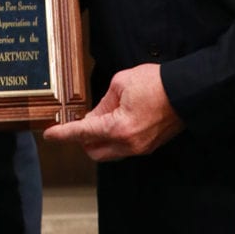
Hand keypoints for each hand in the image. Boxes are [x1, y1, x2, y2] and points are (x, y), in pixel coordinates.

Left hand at [43, 63, 183, 161]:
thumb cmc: (155, 83)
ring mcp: (139, 148)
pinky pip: (122, 149)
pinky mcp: (148, 146)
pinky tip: (113, 122)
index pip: (83, 133)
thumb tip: (93, 117)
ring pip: (108, 152)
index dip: (64, 134)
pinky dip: (112, 139)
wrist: (185, 91)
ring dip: (98, 139)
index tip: (50, 134)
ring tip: (98, 118)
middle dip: (82, 138)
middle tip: (77, 121)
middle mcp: (128, 144)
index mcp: (119, 128)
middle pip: (94, 151)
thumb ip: (103, 103)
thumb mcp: (121, 83)